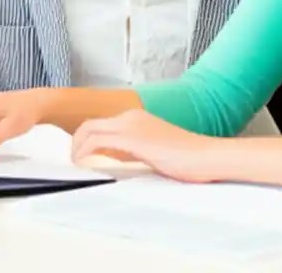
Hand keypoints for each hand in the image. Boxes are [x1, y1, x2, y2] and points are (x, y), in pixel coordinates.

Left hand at [71, 110, 224, 182]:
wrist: (205, 156)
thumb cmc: (187, 158)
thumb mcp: (154, 150)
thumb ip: (135, 149)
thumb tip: (118, 157)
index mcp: (136, 117)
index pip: (101, 124)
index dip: (86, 139)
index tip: (82, 155)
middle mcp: (130, 116)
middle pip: (90, 124)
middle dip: (76, 142)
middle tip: (75, 161)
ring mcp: (130, 125)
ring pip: (89, 130)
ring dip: (77, 148)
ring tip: (77, 165)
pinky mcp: (132, 138)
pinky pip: (97, 142)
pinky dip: (85, 152)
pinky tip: (84, 165)